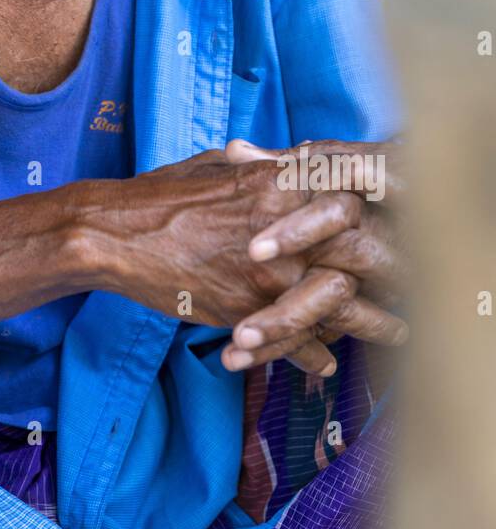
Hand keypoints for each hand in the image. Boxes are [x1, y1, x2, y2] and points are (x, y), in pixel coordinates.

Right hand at [87, 145, 405, 375]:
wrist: (114, 233)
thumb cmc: (161, 194)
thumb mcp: (217, 166)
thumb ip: (261, 169)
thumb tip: (288, 165)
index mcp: (278, 182)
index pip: (353, 197)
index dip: (384, 213)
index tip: (401, 225)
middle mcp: (283, 226)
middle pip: (362, 251)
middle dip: (395, 271)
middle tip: (414, 287)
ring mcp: (267, 271)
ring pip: (340, 303)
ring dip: (372, 324)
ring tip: (395, 334)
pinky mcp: (247, 310)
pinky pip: (299, 338)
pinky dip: (317, 355)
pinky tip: (327, 363)